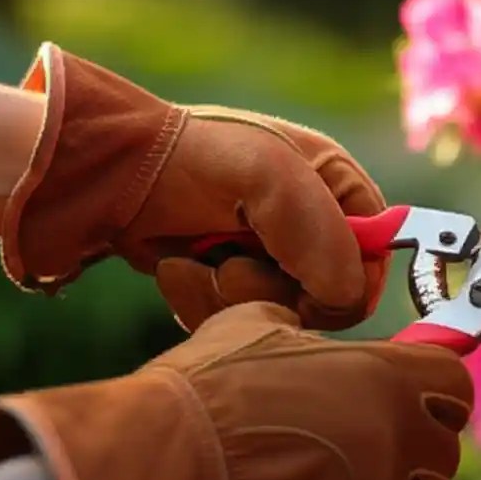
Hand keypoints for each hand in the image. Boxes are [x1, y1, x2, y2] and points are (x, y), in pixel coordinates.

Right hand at [0, 263, 473, 479]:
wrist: (162, 470)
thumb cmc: (205, 392)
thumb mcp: (256, 326)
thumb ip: (305, 329)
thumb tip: (311, 333)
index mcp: (385, 377)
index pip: (454, 382)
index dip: (437, 391)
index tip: (419, 399)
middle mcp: (396, 439)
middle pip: (442, 451)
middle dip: (411, 449)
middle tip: (361, 446)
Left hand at [2, 43, 385, 330]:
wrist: (103, 173)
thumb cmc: (191, 158)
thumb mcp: (269, 177)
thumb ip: (324, 235)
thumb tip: (344, 298)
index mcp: (336, 186)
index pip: (376, 254)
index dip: (347, 278)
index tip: (304, 286)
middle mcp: (310, 224)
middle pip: (329, 296)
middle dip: (275, 290)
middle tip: (230, 266)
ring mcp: (268, 257)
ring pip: (281, 317)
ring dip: (230, 298)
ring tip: (190, 262)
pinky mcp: (229, 284)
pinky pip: (239, 322)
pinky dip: (202, 305)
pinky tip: (175, 270)